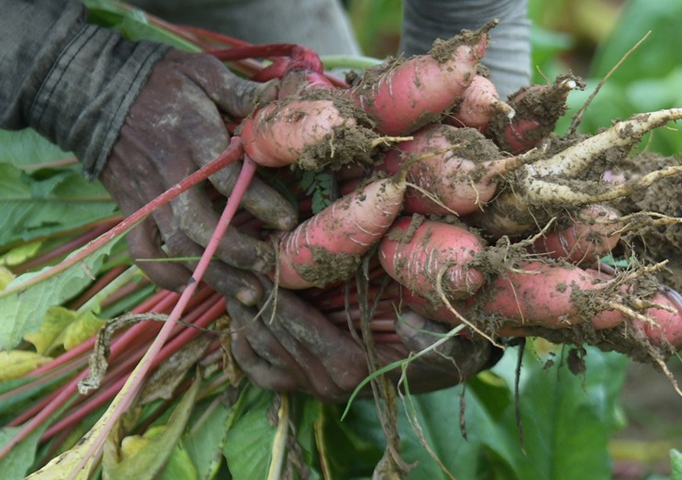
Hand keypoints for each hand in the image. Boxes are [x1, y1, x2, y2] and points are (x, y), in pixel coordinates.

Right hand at [99, 49, 293, 303]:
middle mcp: (170, 173)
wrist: (97, 87)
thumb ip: (242, 92)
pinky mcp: (132, 206)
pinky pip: (141, 249)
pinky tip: (192, 287)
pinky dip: (163, 273)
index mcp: (192, 137)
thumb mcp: (203, 72)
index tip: (288, 220)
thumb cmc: (160, 79)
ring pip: (177, 245)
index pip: (226, 177)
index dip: (258, 201)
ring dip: (213, 272)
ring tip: (249, 292)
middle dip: (237, 251)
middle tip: (269, 267)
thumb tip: (283, 100)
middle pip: (200, 224)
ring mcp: (148, 194)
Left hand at [226, 276, 500, 402]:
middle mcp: (329, 383)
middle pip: (275, 337)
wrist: (448, 359)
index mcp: (353, 367)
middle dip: (253, 299)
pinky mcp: (309, 386)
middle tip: (235, 263)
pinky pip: (264, 373)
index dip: (277, 293)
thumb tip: (402, 318)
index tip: (258, 260)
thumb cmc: (443, 337)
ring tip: (233, 281)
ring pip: (263, 352)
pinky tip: (237, 324)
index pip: (301, 327)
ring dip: (244, 318)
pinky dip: (245, 350)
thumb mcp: (442, 330)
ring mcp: (316, 387)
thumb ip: (424, 326)